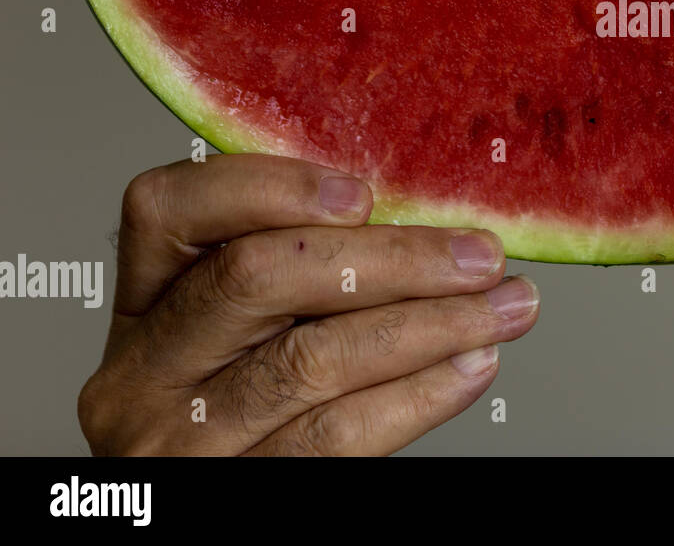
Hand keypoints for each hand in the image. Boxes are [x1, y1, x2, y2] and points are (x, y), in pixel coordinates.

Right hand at [77, 154, 538, 454]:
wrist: (216, 520)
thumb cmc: (251, 405)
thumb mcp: (242, 333)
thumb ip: (297, 270)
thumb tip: (422, 212)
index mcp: (143, 306)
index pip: (167, 210)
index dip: (265, 187)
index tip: (365, 192)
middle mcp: (141, 374)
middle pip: (257, 278)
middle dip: (390, 258)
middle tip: (482, 254)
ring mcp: (182, 443)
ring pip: (312, 357)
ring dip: (431, 324)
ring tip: (506, 308)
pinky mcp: (242, 491)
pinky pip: (339, 434)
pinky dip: (421, 394)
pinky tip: (475, 365)